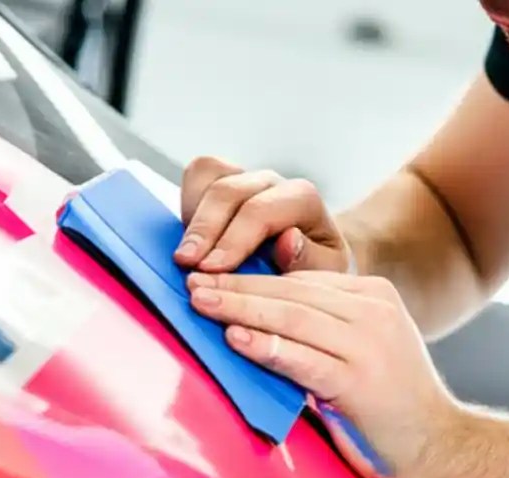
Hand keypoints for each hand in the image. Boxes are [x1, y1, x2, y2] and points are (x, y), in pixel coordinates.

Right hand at [176, 156, 353, 273]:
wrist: (311, 255)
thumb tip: (287, 241)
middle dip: (204, 229)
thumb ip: (311, 261)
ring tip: (183, 255)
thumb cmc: (316, 266)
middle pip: (228, 190)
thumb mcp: (326, 273)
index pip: (261, 210)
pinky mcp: (221, 182)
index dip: (233, 239)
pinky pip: (197, 175)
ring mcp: (244, 179)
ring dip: (192, 215)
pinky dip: (187, 203)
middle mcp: (271, 183)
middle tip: (187, 263)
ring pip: (208, 174)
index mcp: (301, 199)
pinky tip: (188, 238)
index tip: (212, 268)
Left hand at [186, 269, 456, 477]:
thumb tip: (254, 320)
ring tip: (200, 303)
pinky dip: (265, 346)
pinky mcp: (360, 381)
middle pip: (291, 291)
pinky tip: (235, 338)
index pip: (301, 279)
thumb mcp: (361, 353)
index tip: (210, 277)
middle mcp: (374, 312)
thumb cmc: (390, 410)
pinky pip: (302, 357)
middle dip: (236, 285)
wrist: (439, 452)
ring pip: (292, 316)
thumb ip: (321, 331)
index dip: (251, 277)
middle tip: (190, 283)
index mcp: (375, 297)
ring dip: (240, 307)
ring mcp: (369, 345)